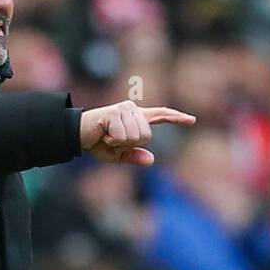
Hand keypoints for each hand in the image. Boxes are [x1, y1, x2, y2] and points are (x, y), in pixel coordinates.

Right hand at [80, 103, 195, 165]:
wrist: (77, 134)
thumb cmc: (97, 143)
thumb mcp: (117, 155)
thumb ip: (134, 156)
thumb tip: (151, 160)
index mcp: (136, 118)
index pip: (160, 115)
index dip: (176, 118)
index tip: (192, 120)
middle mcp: (133, 109)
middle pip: (146, 136)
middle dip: (129, 145)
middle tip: (113, 141)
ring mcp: (124, 109)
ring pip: (136, 137)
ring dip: (119, 144)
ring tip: (107, 137)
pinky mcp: (115, 112)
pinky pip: (122, 136)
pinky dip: (112, 141)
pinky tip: (103, 134)